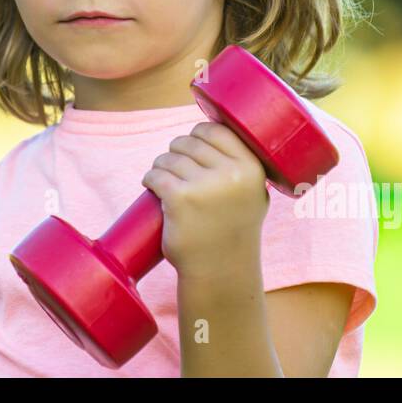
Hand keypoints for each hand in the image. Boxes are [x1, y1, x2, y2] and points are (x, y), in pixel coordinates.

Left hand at [140, 121, 269, 278]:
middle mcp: (231, 174)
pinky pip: (156, 175)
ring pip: (169, 158)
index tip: (191, 149)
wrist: (221, 272)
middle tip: (174, 170)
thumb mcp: (252, 195)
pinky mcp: (180, 199)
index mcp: (252, 168)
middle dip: (176, 152)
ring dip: (161, 166)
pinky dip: (149, 178)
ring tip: (164, 182)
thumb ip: (242, 167)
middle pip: (189, 142)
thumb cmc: (233, 231)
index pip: (215, 130)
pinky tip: (151, 185)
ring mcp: (205, 186)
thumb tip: (215, 131)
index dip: (197, 135)